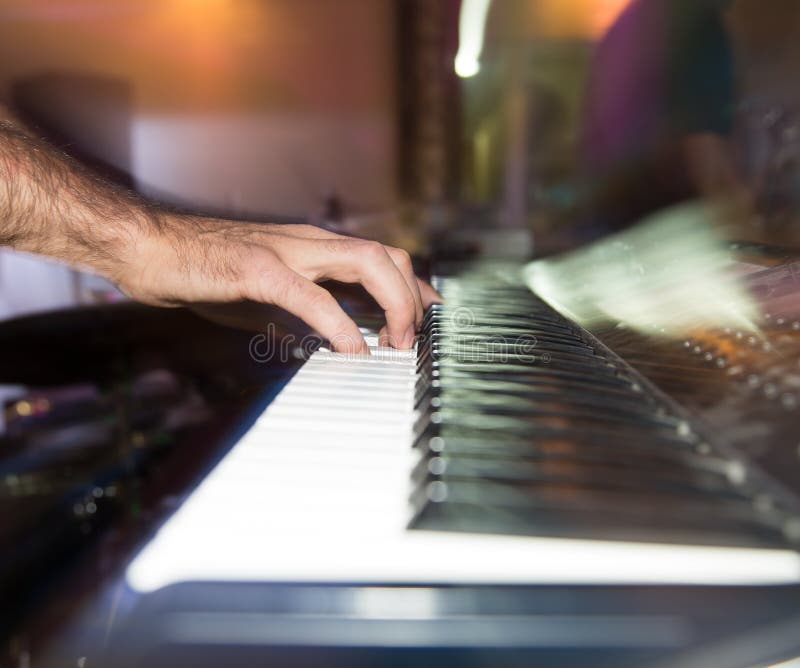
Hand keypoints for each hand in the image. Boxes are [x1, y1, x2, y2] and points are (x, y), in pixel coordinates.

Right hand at [116, 217, 440, 353]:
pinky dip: (338, 324)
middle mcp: (310, 241)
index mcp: (314, 247)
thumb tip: (329, 341)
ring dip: (392, 304)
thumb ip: (301, 314)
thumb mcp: (266, 297)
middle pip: (387, 256)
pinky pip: (310, 295)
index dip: (414, 289)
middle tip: (415, 341)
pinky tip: (350, 349)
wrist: (151, 248)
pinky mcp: (257, 268)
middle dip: (414, 298)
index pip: (383, 259)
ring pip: (364, 262)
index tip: (430, 320)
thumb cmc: (207, 269)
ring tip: (396, 343)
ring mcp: (286, 251)